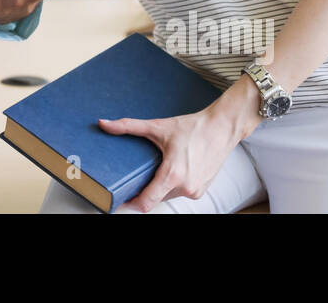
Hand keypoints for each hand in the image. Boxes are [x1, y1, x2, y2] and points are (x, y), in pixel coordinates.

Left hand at [99, 82, 257, 211]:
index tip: (119, 200)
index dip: (130, 204)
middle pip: (155, 198)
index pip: (146, 203)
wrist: (222, 128)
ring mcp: (195, 191)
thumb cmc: (193, 127)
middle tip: (134, 176)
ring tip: (154, 170)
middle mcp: (185, 187)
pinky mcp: (201, 190)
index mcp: (173, 175)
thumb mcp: (158, 126)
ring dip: (159, 187)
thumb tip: (104, 123)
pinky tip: (171, 170)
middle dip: (144, 190)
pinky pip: (180, 192)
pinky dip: (172, 185)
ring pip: (168, 196)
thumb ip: (128, 126)